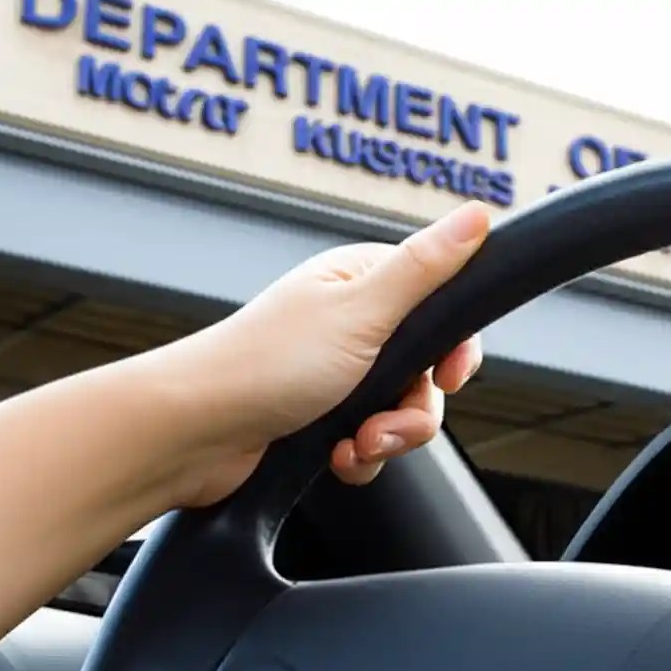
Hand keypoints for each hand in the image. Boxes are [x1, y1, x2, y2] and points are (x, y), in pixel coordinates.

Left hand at [163, 202, 489, 505]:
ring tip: (356, 445)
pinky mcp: (321, 418)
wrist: (192, 434)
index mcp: (361, 283)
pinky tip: (336, 457)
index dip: (454, 347)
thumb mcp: (361, 311)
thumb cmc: (264, 363)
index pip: (441, 304)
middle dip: (415, 408)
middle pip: (427, 369)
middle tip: (388, 421)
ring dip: (387, 437)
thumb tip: (477, 214)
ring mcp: (336, 373)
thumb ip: (426, 268)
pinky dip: (361, 457)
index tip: (449, 373)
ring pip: (402, 411)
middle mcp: (352, 324)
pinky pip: (371, 442)